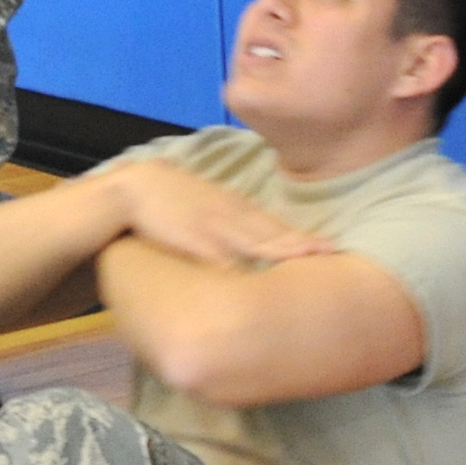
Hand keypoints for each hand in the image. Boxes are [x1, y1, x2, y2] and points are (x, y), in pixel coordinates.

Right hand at [83, 153, 324, 269]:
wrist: (133, 187)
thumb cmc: (170, 199)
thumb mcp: (207, 204)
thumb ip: (232, 222)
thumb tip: (254, 242)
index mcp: (234, 209)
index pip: (275, 226)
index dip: (303, 238)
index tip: (331, 248)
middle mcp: (229, 216)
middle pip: (272, 233)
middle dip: (302, 244)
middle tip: (332, 253)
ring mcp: (211, 229)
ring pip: (252, 242)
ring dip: (279, 250)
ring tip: (307, 260)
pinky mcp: (190, 240)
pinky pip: (215, 257)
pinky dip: (234, 265)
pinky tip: (249, 277)